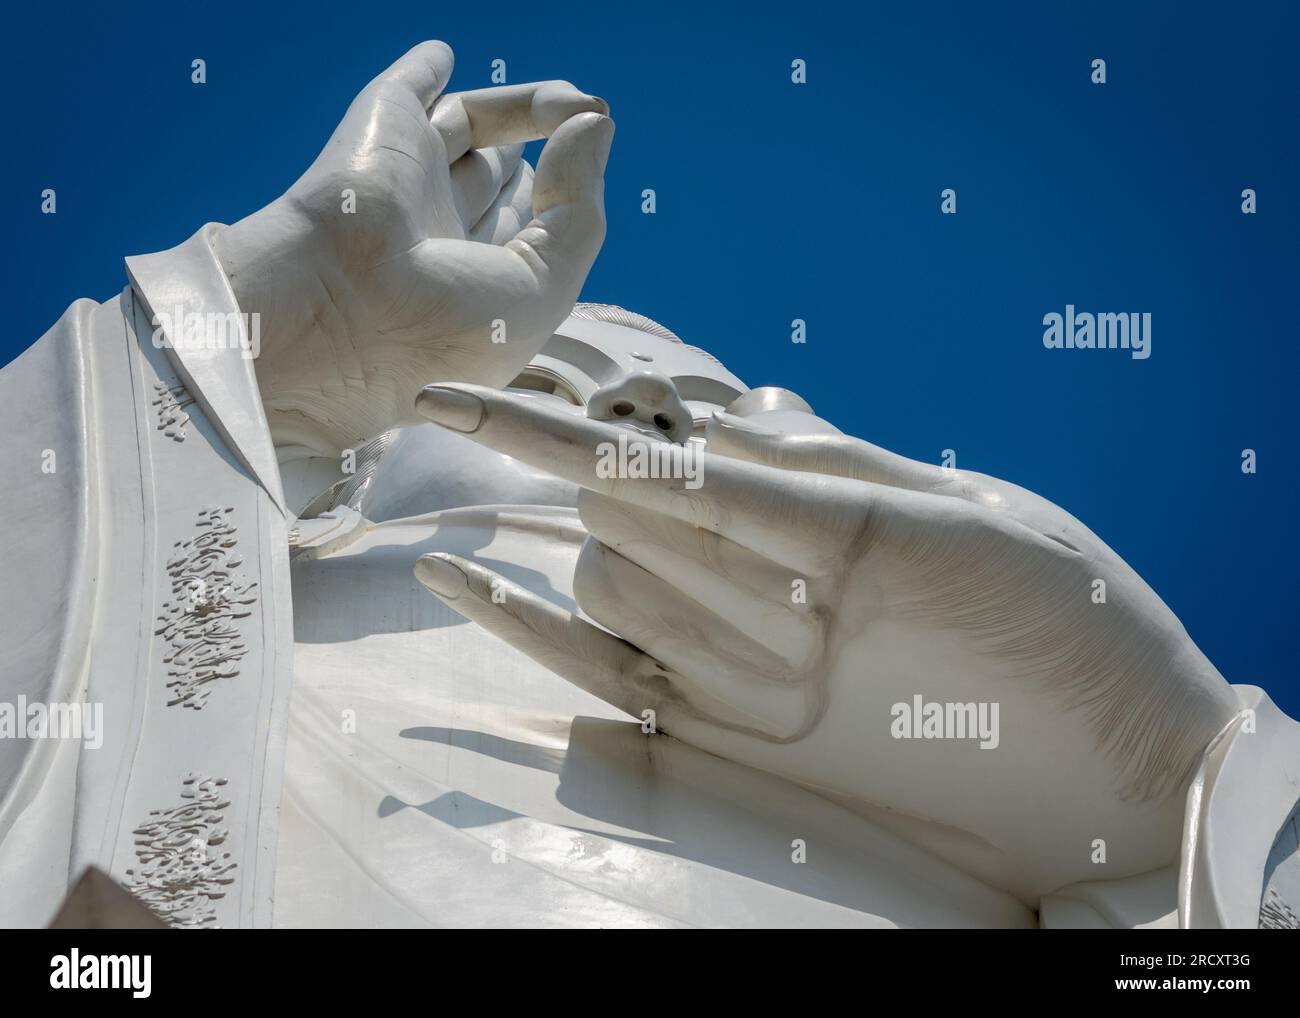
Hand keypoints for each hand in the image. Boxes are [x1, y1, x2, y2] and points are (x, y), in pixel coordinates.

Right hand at [215, 41, 612, 453]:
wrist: (345, 313)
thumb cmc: (447, 327)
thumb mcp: (547, 285)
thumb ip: (581, 206)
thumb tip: (594, 123)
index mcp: (472, 283)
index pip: (526, 231)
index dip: (566, 202)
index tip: (594, 178)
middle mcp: (437, 234)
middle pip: (499, 178)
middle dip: (548, 156)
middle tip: (591, 119)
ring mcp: (407, 180)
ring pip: (473, 127)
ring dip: (526, 104)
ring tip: (571, 97)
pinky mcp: (382, 130)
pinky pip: (410, 88)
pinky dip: (428, 68)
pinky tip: (445, 55)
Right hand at [412, 383, 1242, 897]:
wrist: (1115, 772)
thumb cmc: (1072, 632)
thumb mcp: (973, 519)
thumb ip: (836, 472)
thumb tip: (714, 430)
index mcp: (810, 510)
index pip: (658, 455)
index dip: (550, 427)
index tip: (451, 396)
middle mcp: (751, 574)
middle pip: (628, 514)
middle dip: (673, 532)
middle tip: (813, 601)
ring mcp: (726, 653)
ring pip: (611, 580)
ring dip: (680, 599)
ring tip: (814, 656)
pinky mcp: (717, 731)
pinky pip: (595, 671)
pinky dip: (517, 625)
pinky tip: (447, 576)